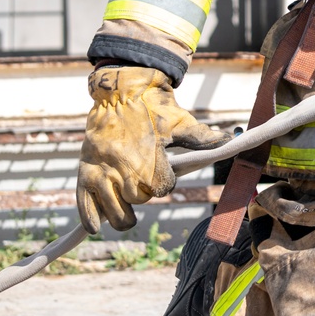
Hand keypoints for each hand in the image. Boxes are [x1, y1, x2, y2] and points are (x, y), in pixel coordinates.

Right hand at [77, 66, 224, 233]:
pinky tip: (98, 226)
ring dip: (122, 214)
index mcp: (149, 155)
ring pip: (114, 209)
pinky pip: (85, 204)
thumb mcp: (180, 121)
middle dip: (143, 196)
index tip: (164, 176)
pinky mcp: (84, 169)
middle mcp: (123, 165)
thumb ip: (202, 138)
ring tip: (127, 214)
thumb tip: (230, 141)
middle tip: (143, 185)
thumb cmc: (154, 106)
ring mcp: (101, 169)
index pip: (162, 189)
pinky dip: (92, 217)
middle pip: (137, 200)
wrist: (121, 89)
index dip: (166, 184)